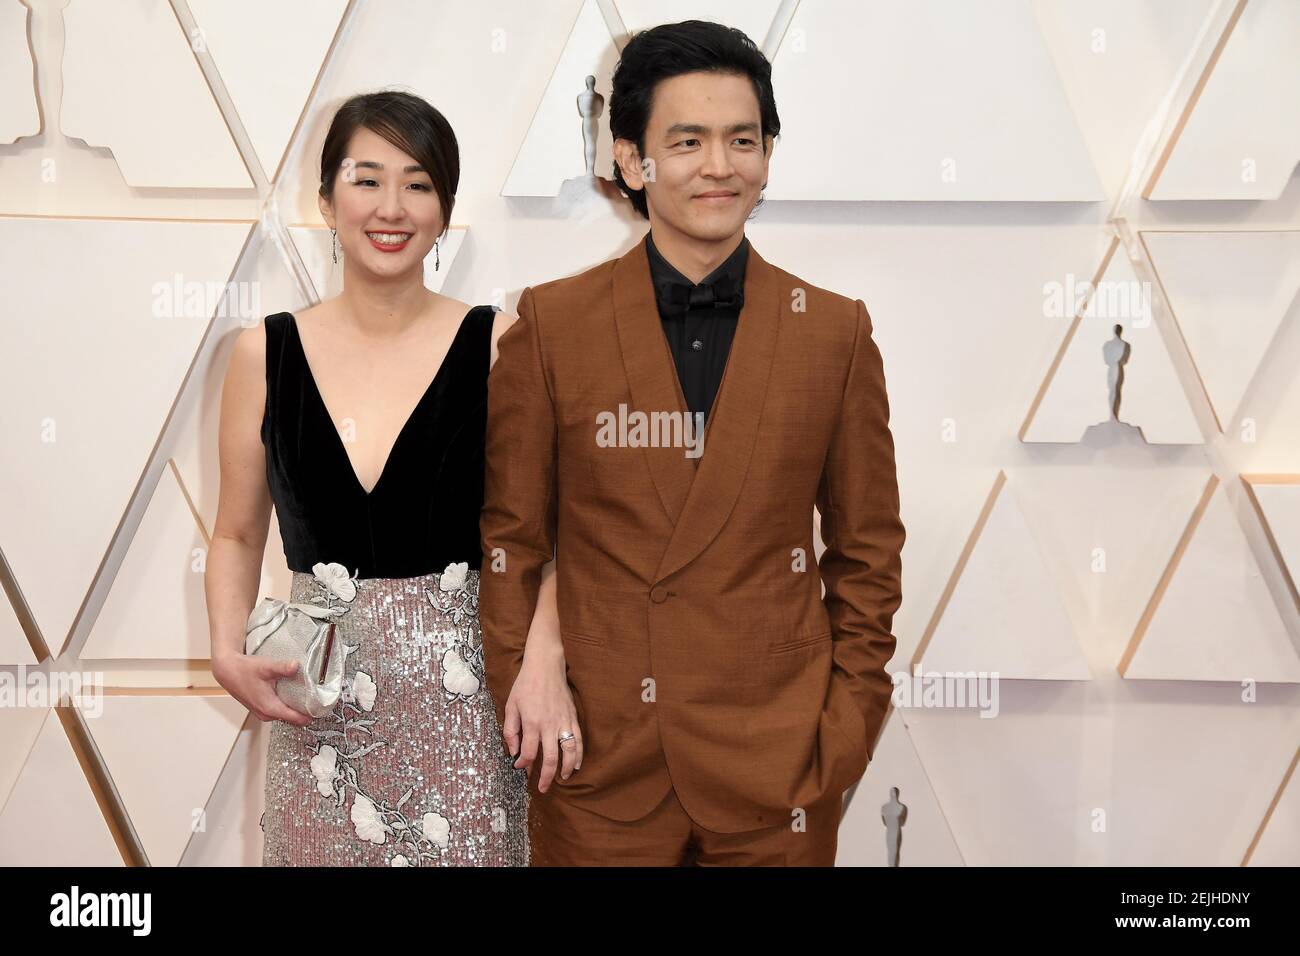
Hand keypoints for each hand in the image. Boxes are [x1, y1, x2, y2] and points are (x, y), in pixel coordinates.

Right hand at [212, 653, 313, 726]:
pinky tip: (292, 694)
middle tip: (319, 699)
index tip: (323, 708)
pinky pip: (279, 711)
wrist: (228, 671)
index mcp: (270, 708)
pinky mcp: (261, 709)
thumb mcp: (266, 666)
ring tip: (308, 696)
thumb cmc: (245, 670)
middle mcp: (267, 714)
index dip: (311, 714)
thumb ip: (282, 667)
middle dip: (305, 711)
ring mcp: (263, 713)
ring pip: (285, 714)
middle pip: (293, 718)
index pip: (297, 719)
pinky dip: (286, 705)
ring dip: (295, 708)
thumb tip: (296, 666)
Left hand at [502, 646, 582, 792]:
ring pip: (568, 751)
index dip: (523, 764)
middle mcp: (549, 725)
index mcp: (531, 723)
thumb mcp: (511, 706)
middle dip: (546, 777)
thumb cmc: (525, 685)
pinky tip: (575, 764)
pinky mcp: (572, 716)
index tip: (519, 768)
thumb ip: (510, 731)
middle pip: (550, 758)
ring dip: (565, 768)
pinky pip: (578, 739)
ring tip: (561, 779)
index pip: (528, 753)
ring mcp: (563, 721)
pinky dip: (579, 754)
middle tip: (542, 788)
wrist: (545, 665)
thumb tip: (514, 752)